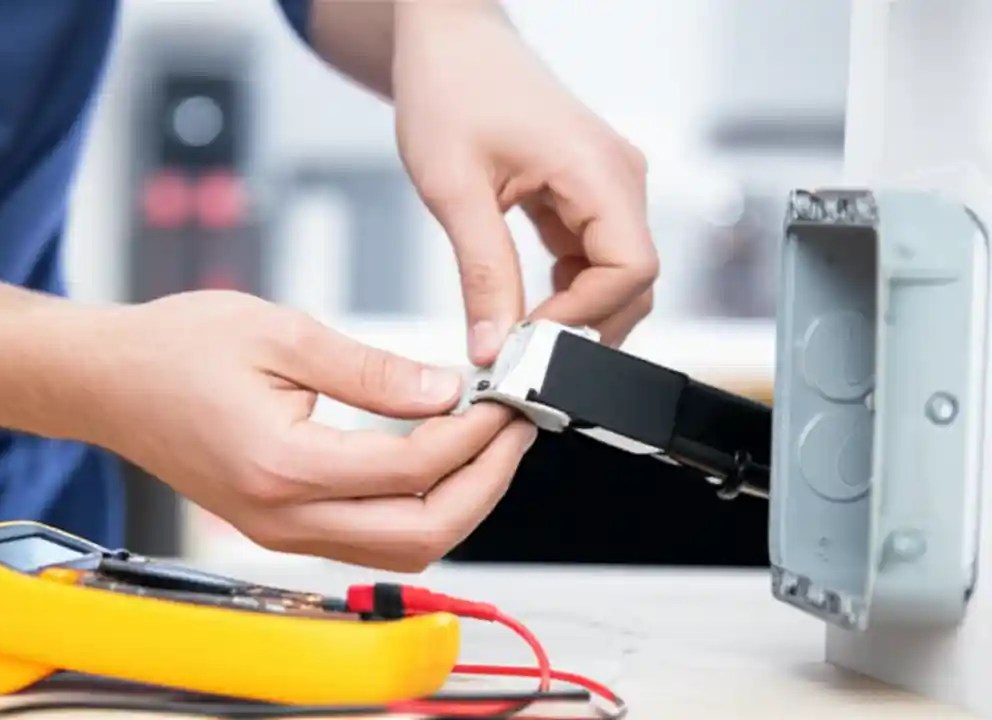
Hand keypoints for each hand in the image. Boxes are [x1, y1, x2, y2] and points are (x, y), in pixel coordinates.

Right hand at [67, 291, 536, 571]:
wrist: (107, 381)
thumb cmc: (174, 349)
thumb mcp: (281, 334)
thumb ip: (370, 370)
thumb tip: (442, 391)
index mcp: (282, 466)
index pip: (410, 471)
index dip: (471, 436)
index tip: (500, 399)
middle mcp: (282, 516)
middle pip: (419, 534)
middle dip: (484, 484)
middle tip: (513, 430)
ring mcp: (279, 531)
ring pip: (398, 549)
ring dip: (456, 502)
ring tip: (487, 445)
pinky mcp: (278, 526)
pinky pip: (367, 537)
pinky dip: (416, 507)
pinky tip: (434, 460)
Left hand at [392, 2, 658, 362]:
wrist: (448, 45)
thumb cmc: (452, 90)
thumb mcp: (454, 189)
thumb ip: (481, 273)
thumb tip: (493, 345)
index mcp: (597, 169)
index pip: (633, 269)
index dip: (586, 316)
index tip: (530, 340)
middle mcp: (617, 177)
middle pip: (635, 280)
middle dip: (585, 323)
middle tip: (522, 349)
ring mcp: (606, 186)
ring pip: (617, 275)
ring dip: (575, 308)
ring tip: (517, 324)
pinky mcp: (586, 195)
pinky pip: (594, 258)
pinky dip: (566, 288)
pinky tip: (525, 295)